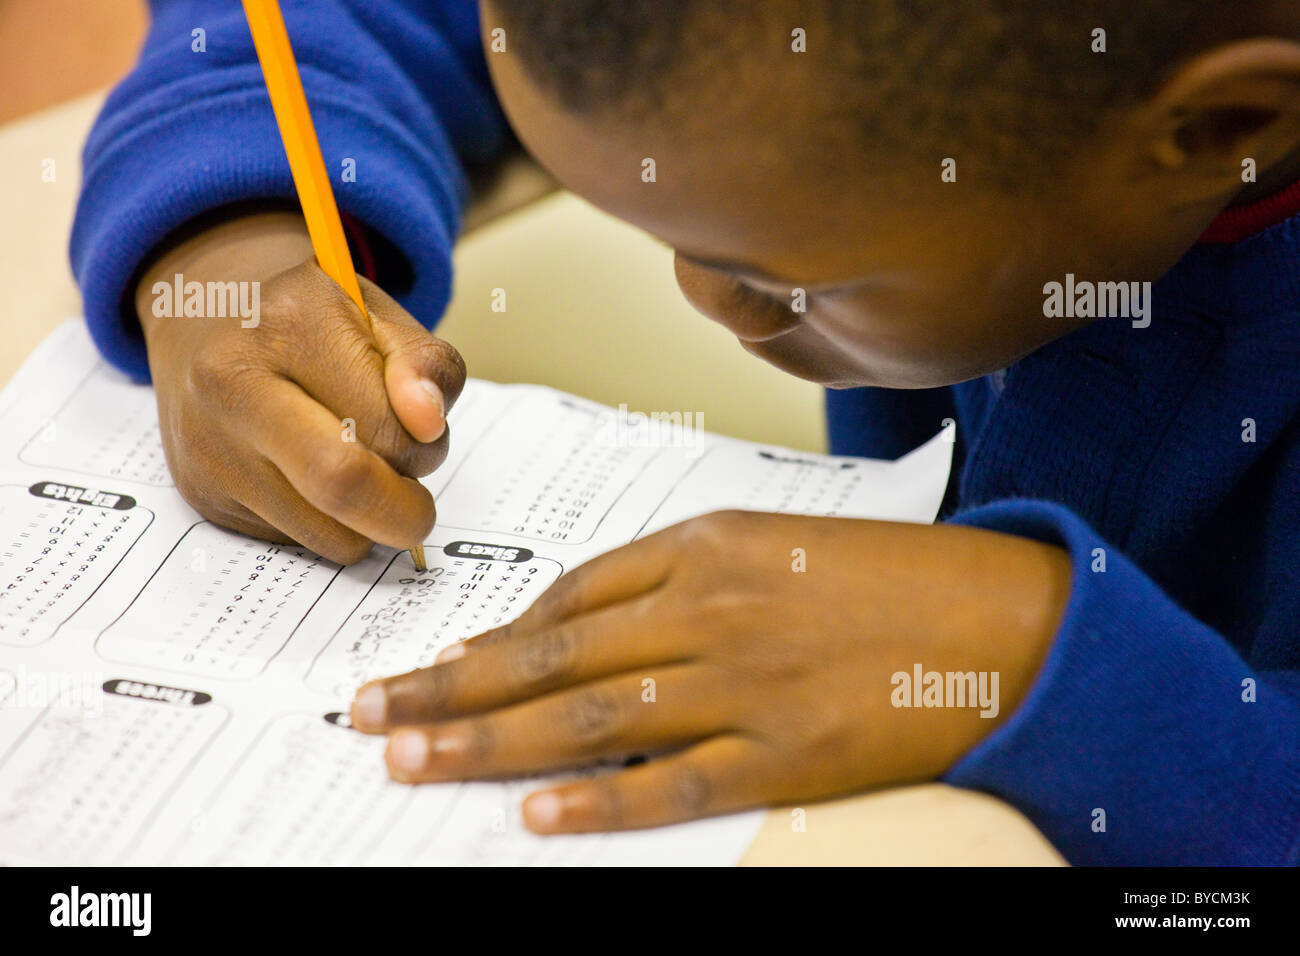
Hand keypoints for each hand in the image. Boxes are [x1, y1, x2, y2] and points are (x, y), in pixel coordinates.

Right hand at [136, 210, 463, 563]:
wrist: (204, 317)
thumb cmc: (310, 322)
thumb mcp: (383, 319)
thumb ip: (428, 366)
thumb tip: (428, 424)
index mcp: (288, 328)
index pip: (383, 428)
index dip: (424, 447)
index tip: (426, 438)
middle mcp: (233, 386)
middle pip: (340, 486)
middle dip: (402, 513)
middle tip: (416, 505)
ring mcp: (210, 447)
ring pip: (325, 534)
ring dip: (365, 521)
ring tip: (356, 467)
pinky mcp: (203, 495)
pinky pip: (293, 541)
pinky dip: (323, 524)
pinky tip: (308, 476)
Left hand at [350, 511, 1070, 831]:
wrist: (1006, 619)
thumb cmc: (888, 578)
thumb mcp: (776, 544)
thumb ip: (677, 575)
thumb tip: (577, 622)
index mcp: (708, 546)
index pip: (569, 594)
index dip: (490, 632)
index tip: (434, 660)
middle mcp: (712, 609)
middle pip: (552, 653)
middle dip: (452, 687)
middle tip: (373, 713)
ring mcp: (746, 683)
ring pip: (590, 716)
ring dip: (491, 741)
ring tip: (412, 759)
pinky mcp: (787, 754)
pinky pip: (675, 781)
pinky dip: (602, 800)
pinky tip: (537, 814)